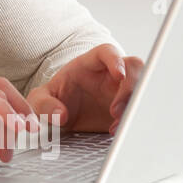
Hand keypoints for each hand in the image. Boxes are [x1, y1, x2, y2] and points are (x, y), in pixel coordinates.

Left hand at [26, 44, 143, 134]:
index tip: (119, 75)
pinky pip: (138, 110)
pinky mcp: (127, 108)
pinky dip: (131, 120)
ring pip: (141, 89)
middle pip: (133, 69)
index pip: (107, 52)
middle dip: (130, 89)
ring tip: (117, 124)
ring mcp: (121, 90)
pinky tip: (115, 131)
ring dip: (133, 106)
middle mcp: (110, 75)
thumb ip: (44, 104)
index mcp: (89, 64)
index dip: (116, 60)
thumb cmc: (54, 99)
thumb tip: (60, 114)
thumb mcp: (40, 99)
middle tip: (115, 111)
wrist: (61, 117)